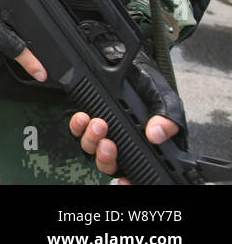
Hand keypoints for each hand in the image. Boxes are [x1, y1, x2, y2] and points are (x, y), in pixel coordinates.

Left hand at [69, 38, 184, 181]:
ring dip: (92, 140)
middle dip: (106, 156)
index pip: (137, 171)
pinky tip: (82, 118)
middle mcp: (124, 145)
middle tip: (108, 142)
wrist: (129, 64)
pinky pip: (77, 131)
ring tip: (97, 124)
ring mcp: (104, 134)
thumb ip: (166, 118)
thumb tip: (157, 135)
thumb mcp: (165, 100)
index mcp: (146, 147)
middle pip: (110, 165)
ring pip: (92, 150)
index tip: (124, 180)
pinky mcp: (88, 121)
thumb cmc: (149, 85)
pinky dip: (77, 127)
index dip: (129, 180)